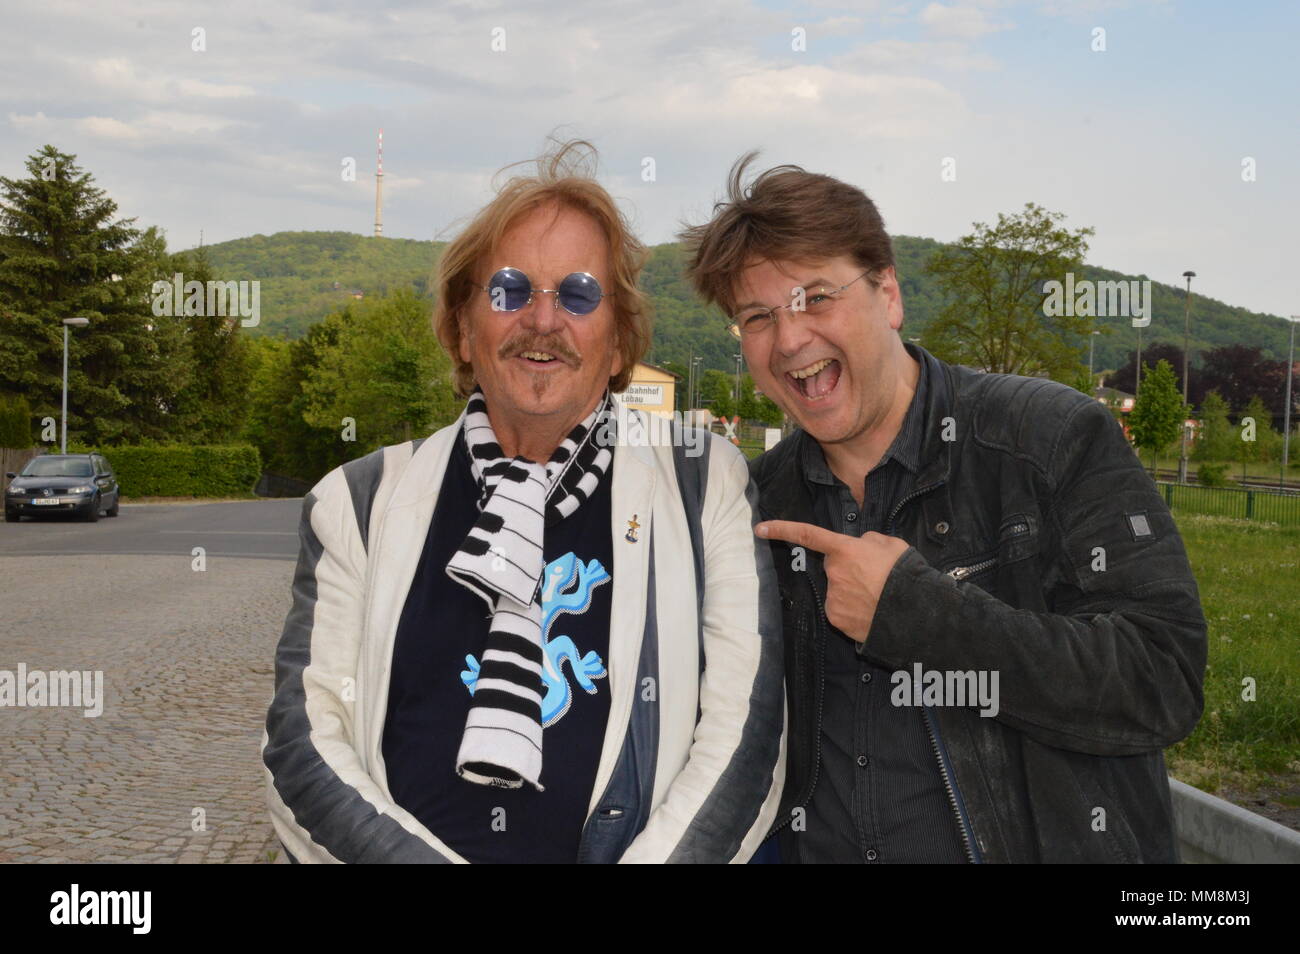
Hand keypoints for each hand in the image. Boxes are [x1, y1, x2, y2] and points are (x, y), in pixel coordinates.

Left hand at [756, 520, 909, 642]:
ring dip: (851, 590)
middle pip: (833, 567)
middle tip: (874, 577)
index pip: (807, 535)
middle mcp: (833, 573)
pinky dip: (852, 609)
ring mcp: (832, 597)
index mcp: (844, 550)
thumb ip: (868, 540)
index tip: (760, 529)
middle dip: (847, 569)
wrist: (914, 613)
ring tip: (877, 596)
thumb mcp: (891, 544)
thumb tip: (859, 545)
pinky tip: (871, 610)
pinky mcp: (836, 618)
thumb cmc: (905, 574)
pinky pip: (840, 609)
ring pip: (837, 589)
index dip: (782, 530)